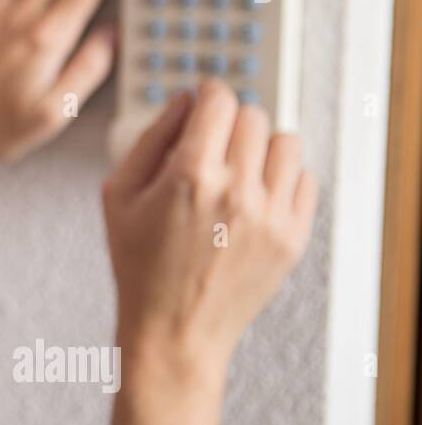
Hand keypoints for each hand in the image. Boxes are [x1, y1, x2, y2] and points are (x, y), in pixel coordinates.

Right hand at [101, 80, 317, 382]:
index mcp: (190, 175)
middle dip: (229, 121)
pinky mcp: (292, 238)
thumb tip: (184, 102)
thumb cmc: (139, 266)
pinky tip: (256, 195)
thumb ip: (150, 138)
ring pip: (286, 143)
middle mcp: (237, 191)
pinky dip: (283, 179)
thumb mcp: (119, 194)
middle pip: (253, 116)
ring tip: (239, 168)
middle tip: (212, 143)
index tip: (204, 101)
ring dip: (261, 146)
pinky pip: (306, 181)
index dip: (208, 94)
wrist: (174, 330)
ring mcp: (271, 216)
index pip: (219, 100)